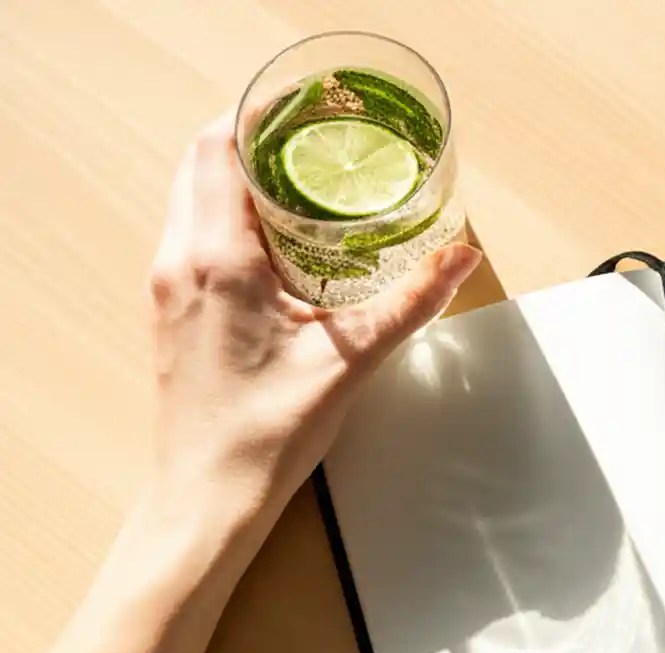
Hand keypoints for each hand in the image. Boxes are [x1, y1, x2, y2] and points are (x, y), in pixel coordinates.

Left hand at [149, 114, 480, 515]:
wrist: (207, 499)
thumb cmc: (262, 437)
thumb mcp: (352, 359)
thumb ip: (411, 301)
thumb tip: (460, 257)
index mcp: (216, 260)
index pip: (220, 149)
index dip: (259, 114)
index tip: (305, 106)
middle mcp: (179, 262)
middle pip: (203, 163)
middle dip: (256, 138)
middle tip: (316, 139)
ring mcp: (169, 286)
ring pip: (194, 197)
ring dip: (242, 177)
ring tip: (305, 180)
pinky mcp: (174, 309)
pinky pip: (193, 233)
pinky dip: (231, 214)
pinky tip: (281, 239)